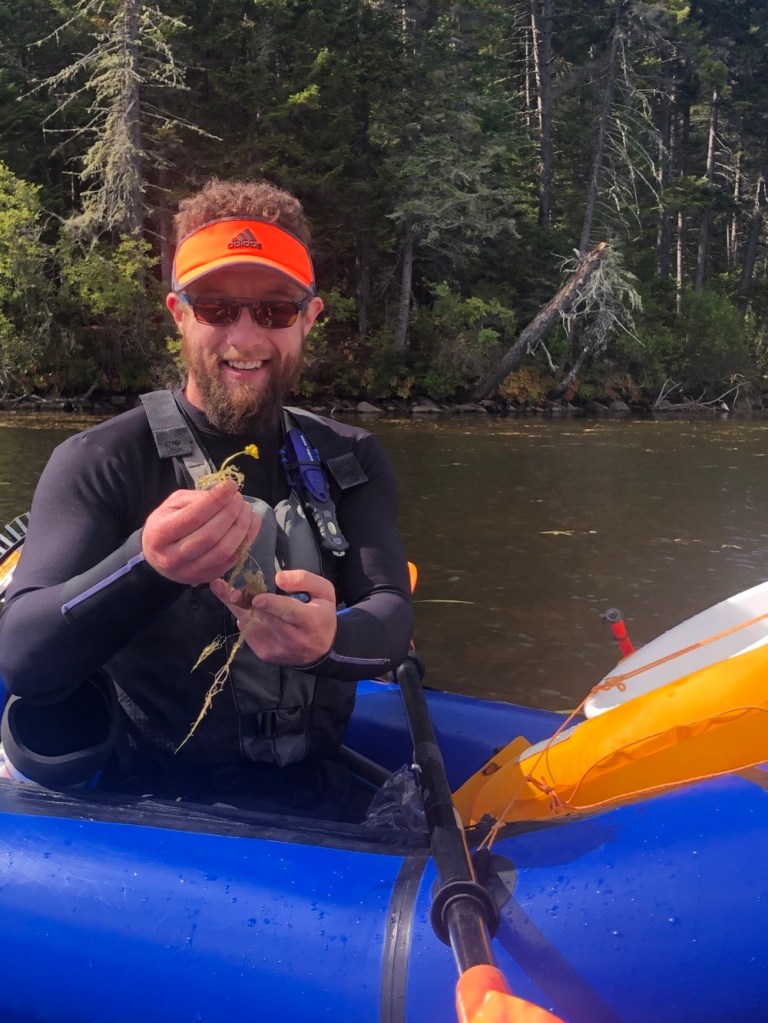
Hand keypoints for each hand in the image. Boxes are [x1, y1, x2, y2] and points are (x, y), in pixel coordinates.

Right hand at [142, 481, 259, 585]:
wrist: (156, 557)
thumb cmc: (166, 524)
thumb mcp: (172, 505)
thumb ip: (196, 499)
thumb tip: (225, 495)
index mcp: (160, 533)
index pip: (194, 516)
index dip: (216, 500)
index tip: (231, 486)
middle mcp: (171, 557)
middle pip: (210, 535)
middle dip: (231, 514)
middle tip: (240, 499)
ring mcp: (188, 572)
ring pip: (223, 551)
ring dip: (242, 529)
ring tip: (248, 512)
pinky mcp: (203, 579)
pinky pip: (229, 562)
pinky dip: (244, 543)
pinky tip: (249, 527)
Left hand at [209, 569, 336, 666]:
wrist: (319, 653)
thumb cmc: (321, 616)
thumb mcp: (325, 592)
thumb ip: (305, 580)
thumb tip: (278, 578)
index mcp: (309, 620)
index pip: (289, 612)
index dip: (272, 604)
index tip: (257, 597)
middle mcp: (292, 637)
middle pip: (262, 617)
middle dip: (240, 600)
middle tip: (219, 585)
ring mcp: (276, 648)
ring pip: (250, 624)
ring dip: (238, 607)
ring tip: (227, 593)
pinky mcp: (265, 654)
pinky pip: (247, 633)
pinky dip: (244, 619)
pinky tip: (250, 612)